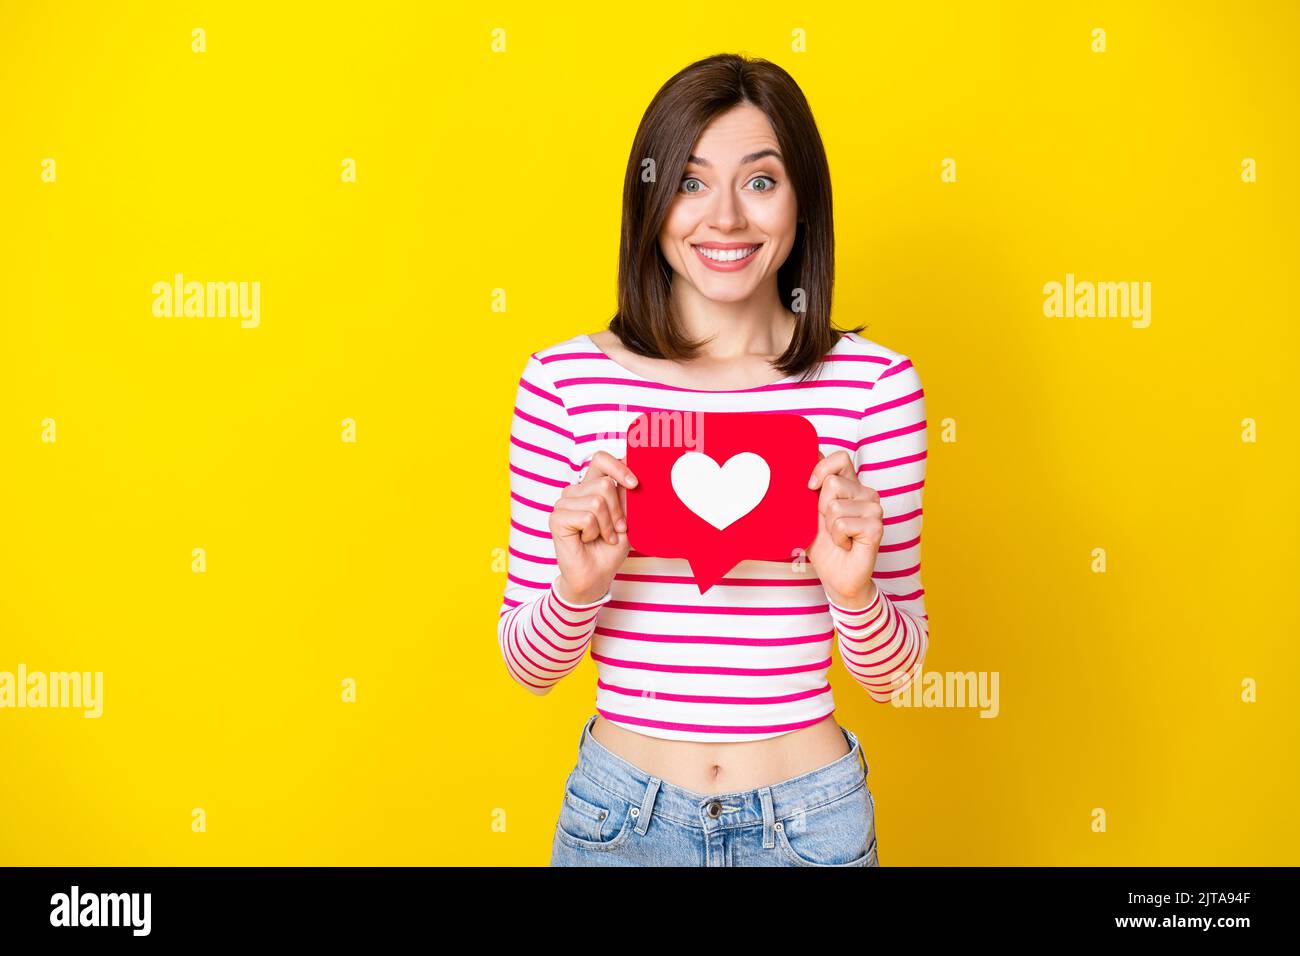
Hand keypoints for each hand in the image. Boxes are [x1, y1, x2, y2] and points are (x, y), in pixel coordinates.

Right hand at [550, 451, 637, 604]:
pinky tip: (587, 540)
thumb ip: (627, 496)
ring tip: (601, 536)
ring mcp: (564, 503)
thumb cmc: (610, 548)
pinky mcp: (556, 517)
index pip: (601, 459)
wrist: (597, 575)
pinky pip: (587, 517)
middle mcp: (576, 491)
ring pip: (597, 501)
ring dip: (606, 525)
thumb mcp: (627, 519)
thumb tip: (635, 474)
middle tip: (616, 529)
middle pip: (605, 484)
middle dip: (618, 511)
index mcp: (592, 486)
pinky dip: (594, 532)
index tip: (635, 484)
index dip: (619, 467)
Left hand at [805, 450, 882, 608]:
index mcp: (849, 484)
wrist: (836, 576)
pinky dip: (838, 538)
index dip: (821, 468)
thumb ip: (807, 488)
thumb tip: (796, 461)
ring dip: (829, 527)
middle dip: (820, 507)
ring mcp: (873, 509)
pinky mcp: (876, 526)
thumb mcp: (808, 512)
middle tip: (829, 524)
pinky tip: (847, 544)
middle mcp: (864, 493)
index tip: (810, 486)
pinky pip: (843, 524)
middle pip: (832, 482)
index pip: (840, 457)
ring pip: (835, 506)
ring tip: (838, 536)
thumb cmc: (823, 545)